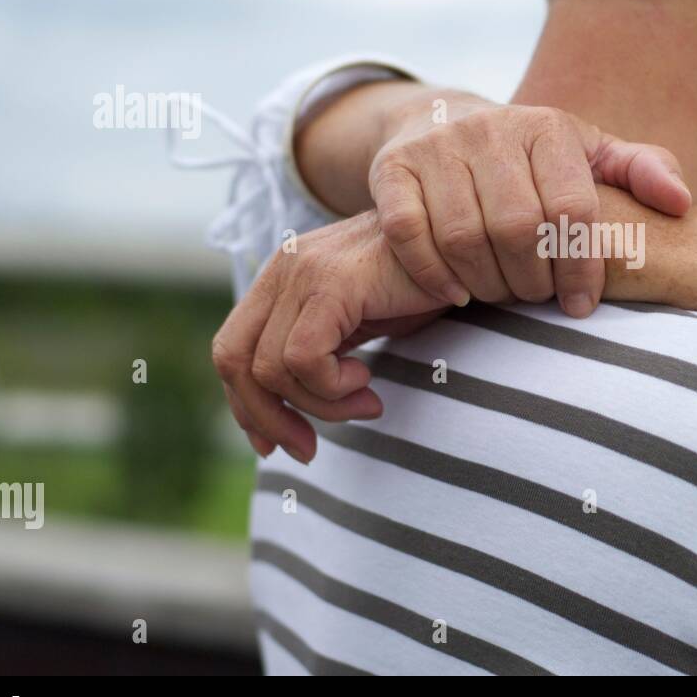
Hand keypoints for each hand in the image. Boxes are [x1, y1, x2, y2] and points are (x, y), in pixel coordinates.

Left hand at [211, 210, 445, 462]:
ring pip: (271, 369)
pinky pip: (304, 359)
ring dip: (321, 404)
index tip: (279, 443)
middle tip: (308, 449)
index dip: (245, 406)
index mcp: (283, 277)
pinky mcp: (332, 282)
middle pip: (234, 361)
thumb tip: (288, 413)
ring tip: (366, 400)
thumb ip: (320, 354)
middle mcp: (284, 268)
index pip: (231, 349)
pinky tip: (368, 377)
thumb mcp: (358, 325)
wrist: (465, 247)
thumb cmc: (422, 288)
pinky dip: (333, 386)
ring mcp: (304, 271)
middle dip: (266, 419)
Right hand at [369, 102, 690, 317]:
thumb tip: (681, 203)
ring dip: (486, 283)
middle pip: (517, 228)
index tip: (581, 304)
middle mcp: (489, 129)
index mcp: (547, 127)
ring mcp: (435, 147)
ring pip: (463, 236)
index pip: (572, 207)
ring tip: (500, 295)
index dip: (581, 266)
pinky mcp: (391, 169)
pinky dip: (432, 274)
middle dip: (531, 280)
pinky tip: (456, 294)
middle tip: (536, 300)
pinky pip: (407, 234)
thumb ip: (641, 171)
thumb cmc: (532, 157)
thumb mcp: (590, 155)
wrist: (442, 120)